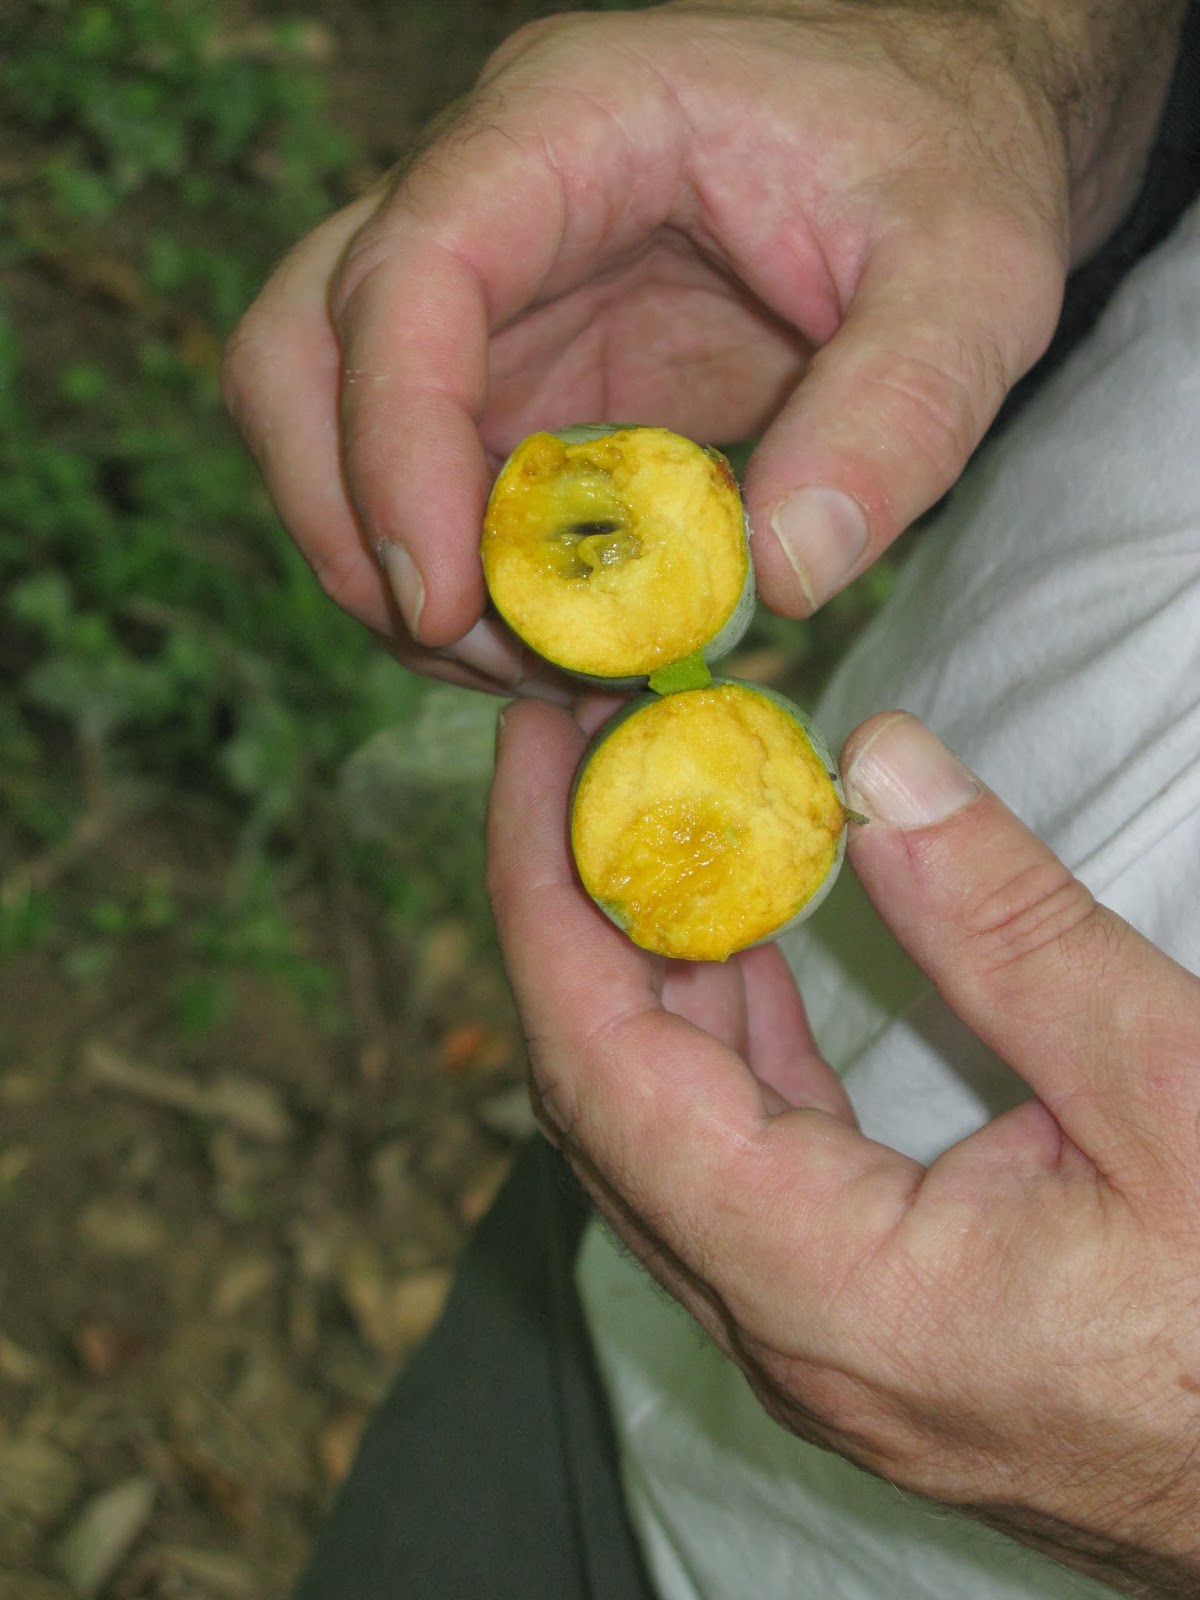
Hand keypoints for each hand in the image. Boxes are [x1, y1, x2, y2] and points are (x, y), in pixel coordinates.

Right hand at [221, 0, 1184, 684]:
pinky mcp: (521, 374)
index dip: (391, 443)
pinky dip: (461, 580)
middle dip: (352, 522)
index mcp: (572, 127)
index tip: (444, 600)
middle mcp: (493, 202)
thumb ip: (899, 414)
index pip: (409, 271)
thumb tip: (777, 579)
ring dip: (393, 568)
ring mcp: (494, 295)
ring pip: (333, 428)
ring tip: (531, 664)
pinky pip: (427, 484)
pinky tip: (552, 642)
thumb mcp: (972, 275)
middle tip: (473, 648)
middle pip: (302, 351)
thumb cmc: (948, 162)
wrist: (935, 133)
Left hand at [487, 700, 1199, 1597]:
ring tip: (654, 825)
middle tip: (581, 761)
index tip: (527, 757)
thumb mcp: (1174, 1094)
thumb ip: (1010, 929)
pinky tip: (740, 956)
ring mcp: (824, 1337)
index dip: (543, 897)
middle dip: (578, 911)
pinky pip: (746, 1165)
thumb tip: (877, 765)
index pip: (604, 1073)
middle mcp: (791, 1332)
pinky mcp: (869, 1319)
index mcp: (834, 1294)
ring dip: (650, 969)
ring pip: (669, 1134)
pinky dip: (727, 1041)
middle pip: (608, 1099)